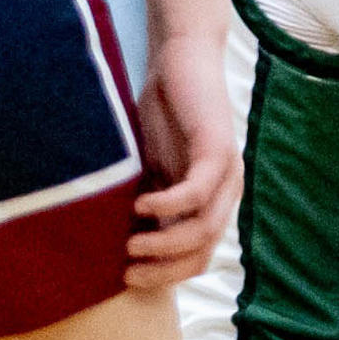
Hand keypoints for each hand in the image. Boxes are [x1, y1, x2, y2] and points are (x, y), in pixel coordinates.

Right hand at [127, 30, 240, 290]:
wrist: (181, 61)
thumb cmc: (162, 114)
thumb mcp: (150, 168)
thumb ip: (144, 201)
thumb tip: (112, 242)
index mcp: (210, 202)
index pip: (196, 257)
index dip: (165, 275)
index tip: (127, 278)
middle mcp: (225, 193)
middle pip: (203, 252)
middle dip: (165, 270)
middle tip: (128, 274)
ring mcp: (225, 173)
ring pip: (203, 229)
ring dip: (166, 245)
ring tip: (131, 246)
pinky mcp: (217, 149)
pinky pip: (197, 192)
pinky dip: (168, 206)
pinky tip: (140, 206)